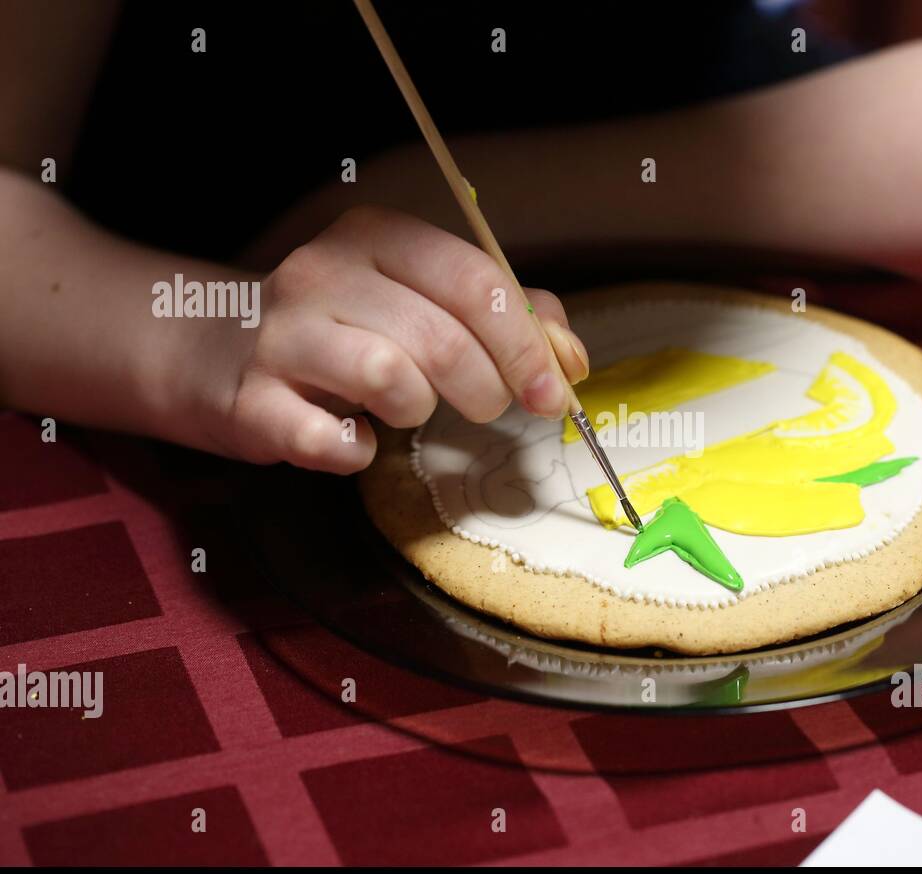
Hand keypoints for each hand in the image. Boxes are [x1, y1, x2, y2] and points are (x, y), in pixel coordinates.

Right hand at [189, 204, 588, 473]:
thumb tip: (570, 357)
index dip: (527, 344)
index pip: (475, 282)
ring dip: (418, 409)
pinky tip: (354, 437)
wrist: (214, 350)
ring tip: (406, 409)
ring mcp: (283, 336)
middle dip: (487, 388)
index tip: (556, 392)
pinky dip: (357, 450)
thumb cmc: (342, 327)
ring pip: (390, 377)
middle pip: (442, 336)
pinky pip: (330, 440)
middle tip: (485, 406)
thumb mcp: (420, 297)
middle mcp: (324, 274)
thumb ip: (503, 315)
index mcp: (377, 238)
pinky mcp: (253, 402)